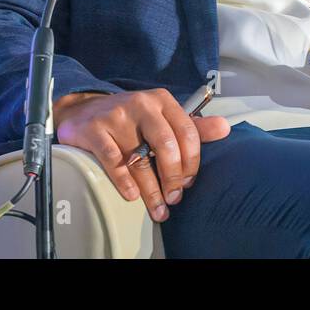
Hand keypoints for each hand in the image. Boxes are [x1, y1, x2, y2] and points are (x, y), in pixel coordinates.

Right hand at [52, 89, 230, 221]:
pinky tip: (132, 196)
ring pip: (140, 159)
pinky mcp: (94, 130)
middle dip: (173, 177)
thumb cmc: (131, 119)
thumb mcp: (162, 116)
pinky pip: (114, 161)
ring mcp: (116, 116)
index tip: (189, 182)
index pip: (187, 132)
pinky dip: (125, 182)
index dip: (191, 162)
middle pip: (166, 145)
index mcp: (162, 100)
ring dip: (151, 190)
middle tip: (174, 198)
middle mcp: (141, 104)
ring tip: (158, 208)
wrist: (84, 110)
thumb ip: (193, 126)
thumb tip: (225, 128)